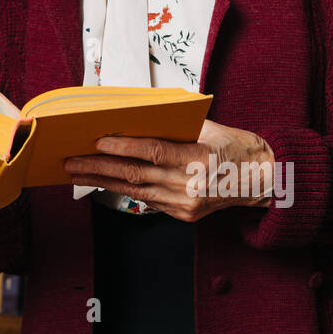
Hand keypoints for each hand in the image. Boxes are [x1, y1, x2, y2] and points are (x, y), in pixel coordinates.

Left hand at [63, 118, 277, 221]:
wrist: (263, 178)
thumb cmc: (235, 146)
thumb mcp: (208, 128)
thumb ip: (173, 125)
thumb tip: (133, 118)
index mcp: (199, 159)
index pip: (153, 152)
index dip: (123, 148)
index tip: (97, 142)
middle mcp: (191, 186)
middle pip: (136, 176)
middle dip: (98, 169)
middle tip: (70, 162)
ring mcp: (186, 205)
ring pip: (135, 191)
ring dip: (103, 181)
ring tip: (76, 173)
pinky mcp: (183, 215)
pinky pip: (147, 200)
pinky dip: (123, 189)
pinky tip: (103, 181)